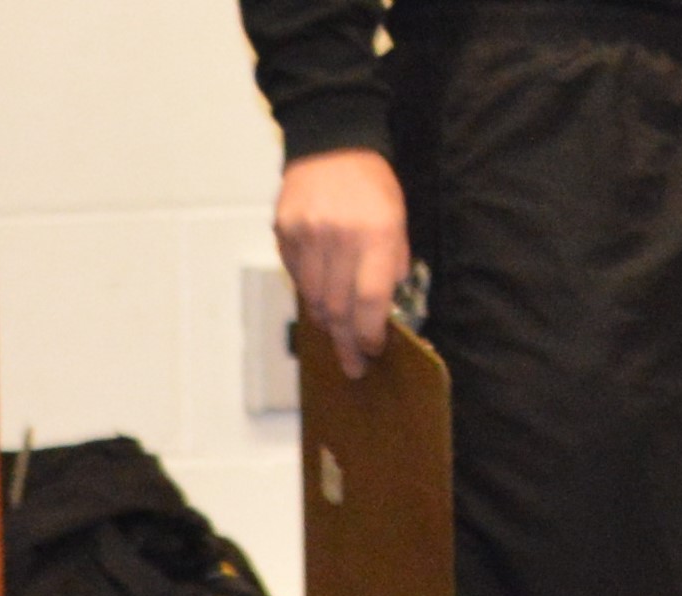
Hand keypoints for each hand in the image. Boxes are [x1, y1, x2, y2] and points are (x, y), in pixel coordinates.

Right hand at [276, 150, 412, 380]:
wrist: (332, 143)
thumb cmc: (372, 186)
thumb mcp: (398, 220)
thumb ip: (393, 264)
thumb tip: (383, 311)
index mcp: (376, 233)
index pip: (369, 300)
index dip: (369, 334)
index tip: (372, 351)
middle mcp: (338, 237)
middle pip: (337, 308)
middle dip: (347, 342)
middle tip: (353, 366)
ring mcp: (306, 235)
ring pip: (313, 299)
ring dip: (327, 322)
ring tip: (337, 333)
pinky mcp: (284, 233)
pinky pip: (296, 278)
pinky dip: (309, 294)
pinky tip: (319, 297)